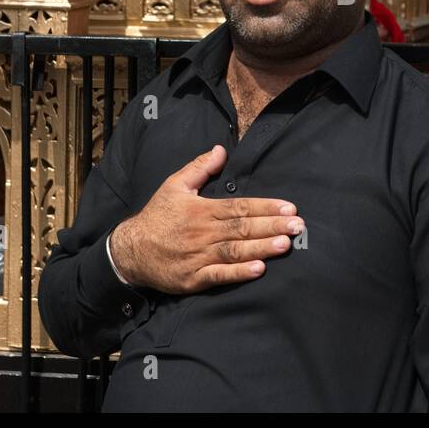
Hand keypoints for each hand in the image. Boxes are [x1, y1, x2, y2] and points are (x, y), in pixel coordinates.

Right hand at [109, 145, 303, 294]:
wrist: (130, 250)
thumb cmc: (157, 216)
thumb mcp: (174, 185)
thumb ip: (199, 167)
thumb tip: (220, 149)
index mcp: (202, 210)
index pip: (239, 206)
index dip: (265, 207)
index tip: (289, 208)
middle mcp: (203, 232)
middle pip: (242, 228)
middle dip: (272, 226)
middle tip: (298, 226)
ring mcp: (198, 256)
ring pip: (235, 251)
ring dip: (262, 248)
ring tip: (285, 245)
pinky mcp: (193, 278)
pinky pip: (219, 275)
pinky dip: (239, 273)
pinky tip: (259, 270)